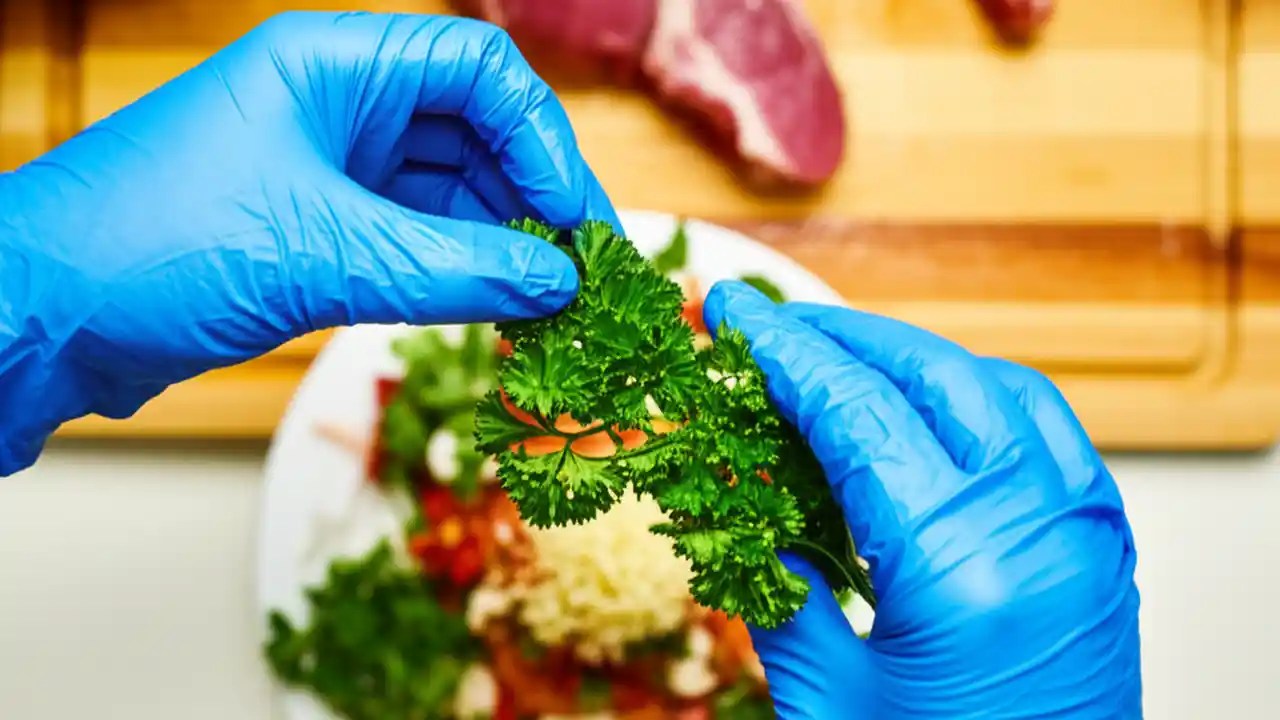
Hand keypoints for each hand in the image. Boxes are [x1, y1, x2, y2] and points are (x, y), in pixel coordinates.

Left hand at [0, 11, 616, 474]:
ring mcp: (330, 167)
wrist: (42, 314)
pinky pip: (417, 238)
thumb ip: (455, 268)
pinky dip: (460, 272)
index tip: (574, 217)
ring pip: (451, 191)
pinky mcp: (320, 228)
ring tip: (554, 301)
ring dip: (504, 243)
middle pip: (476, 130)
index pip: (477, 70)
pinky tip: (498, 308)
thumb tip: (557, 281)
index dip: (542, 136)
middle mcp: (339, 103)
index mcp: (334, 63)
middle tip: (584, 270)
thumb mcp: (324, 253)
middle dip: (534, 196)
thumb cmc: (153, 246)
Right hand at [703, 282, 1141, 717]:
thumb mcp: (831, 704)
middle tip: (772, 325)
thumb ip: (782, 593)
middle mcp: (1040, 529)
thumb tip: (742, 514)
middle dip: (843, 336)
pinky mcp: (1102, 549)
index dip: (786, 352)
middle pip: (934, 376)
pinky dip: (975, 398)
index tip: (736, 313)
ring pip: (996, 389)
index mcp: (960, 568)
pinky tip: (924, 408)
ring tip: (835, 357)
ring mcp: (1086, 534)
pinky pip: (1043, 431)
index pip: (859, 411)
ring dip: (910, 359)